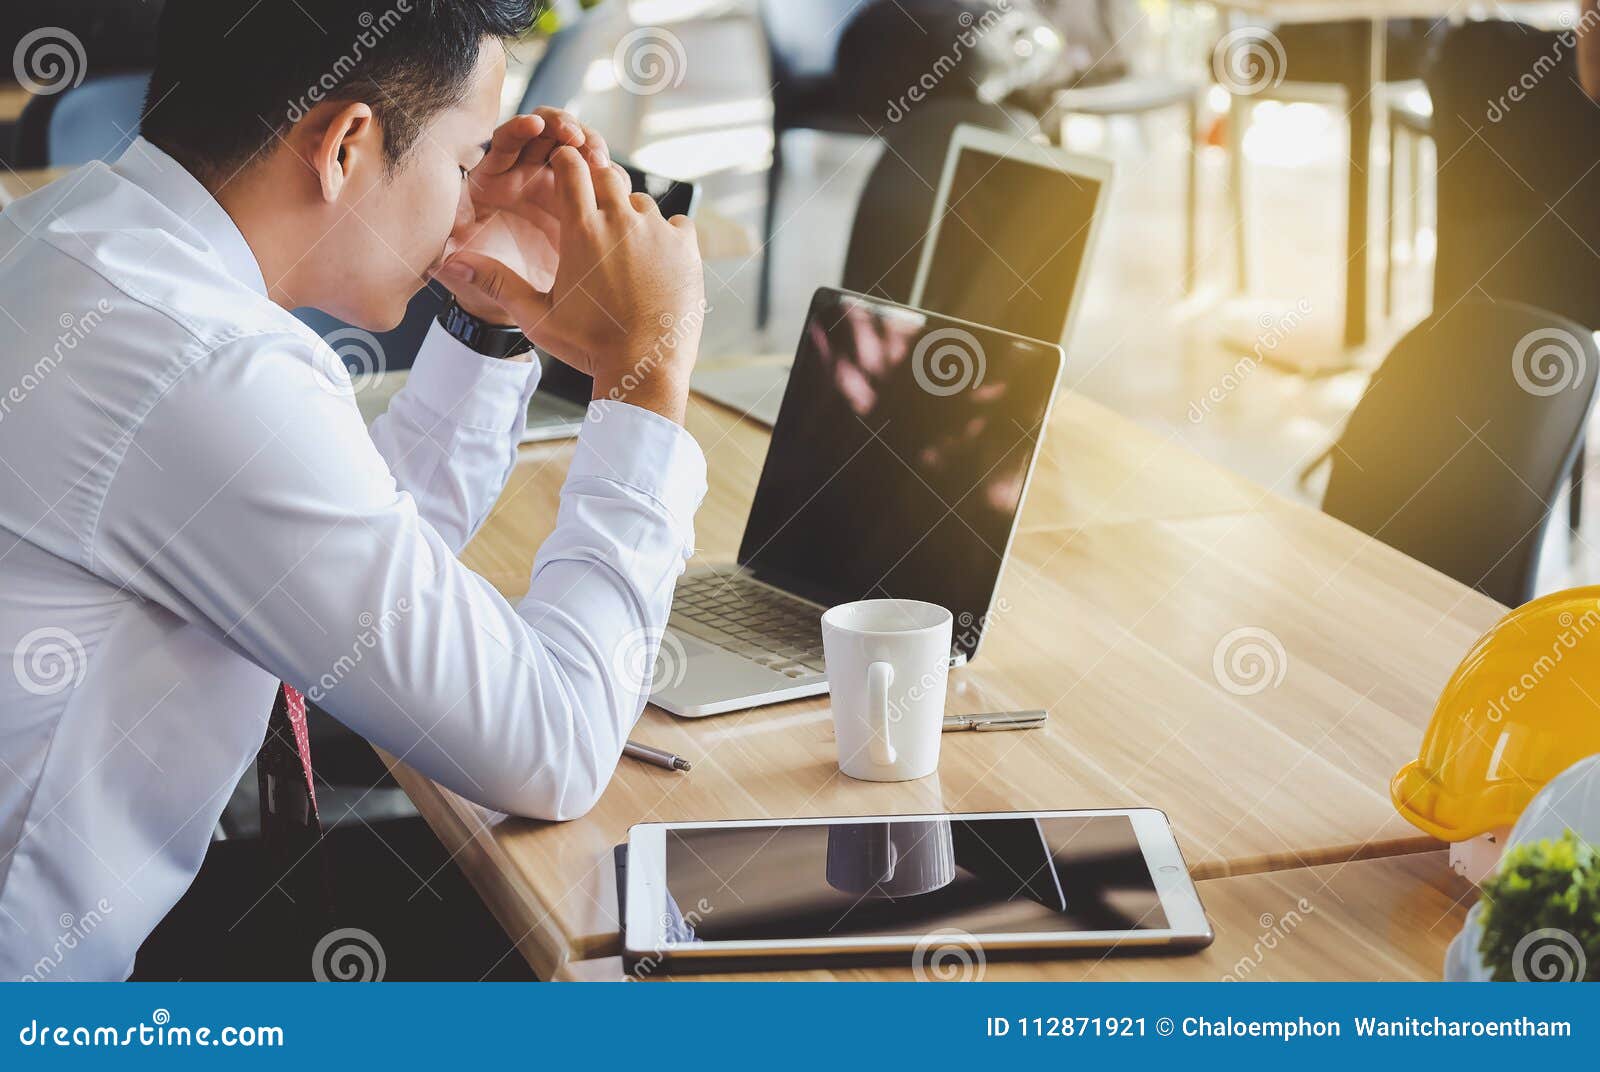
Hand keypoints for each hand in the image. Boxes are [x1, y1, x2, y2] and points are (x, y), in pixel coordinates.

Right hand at [437, 147, 704, 424]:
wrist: (643, 369)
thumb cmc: (588, 346)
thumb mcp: (535, 315)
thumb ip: (495, 283)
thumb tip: (448, 265)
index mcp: (581, 229)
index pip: (569, 166)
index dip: (564, 166)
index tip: (563, 179)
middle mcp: (621, 220)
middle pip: (606, 174)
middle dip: (596, 187)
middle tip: (591, 217)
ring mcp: (658, 231)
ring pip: (641, 201)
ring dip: (630, 216)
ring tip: (622, 251)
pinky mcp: (687, 247)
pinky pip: (676, 223)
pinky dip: (666, 236)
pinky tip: (654, 263)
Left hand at [442, 109, 609, 322]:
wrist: (514, 310)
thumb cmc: (482, 284)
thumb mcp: (461, 267)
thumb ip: (447, 253)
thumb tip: (433, 254)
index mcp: (492, 180)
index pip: (504, 141)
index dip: (519, 128)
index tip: (534, 125)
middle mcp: (524, 176)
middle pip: (546, 133)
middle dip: (562, 126)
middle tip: (575, 136)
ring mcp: (556, 187)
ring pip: (576, 151)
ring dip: (590, 145)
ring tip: (598, 160)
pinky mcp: (583, 205)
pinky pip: (598, 181)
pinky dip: (608, 176)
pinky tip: (614, 184)